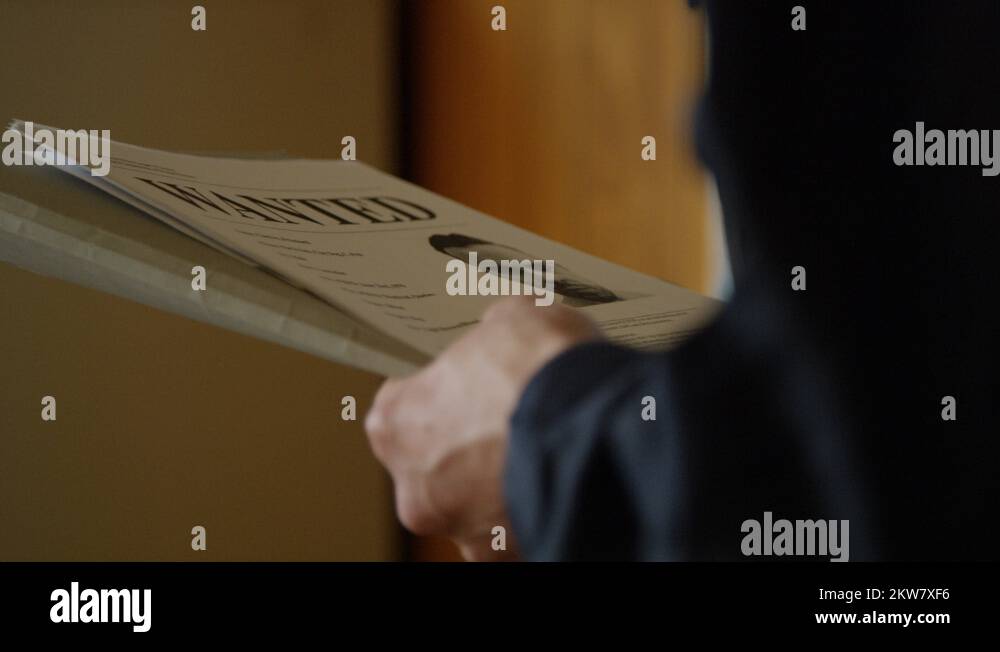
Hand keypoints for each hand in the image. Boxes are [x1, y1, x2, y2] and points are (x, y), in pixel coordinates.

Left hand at [364, 296, 601, 559]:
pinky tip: (559, 481)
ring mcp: (460, 526)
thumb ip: (495, 332)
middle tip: (511, 418)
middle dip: (468, 444)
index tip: (470, 383)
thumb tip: (506, 330)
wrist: (601, 427)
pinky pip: (512, 531)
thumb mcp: (515, 317)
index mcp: (396, 423)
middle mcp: (415, 486)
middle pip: (434, 462)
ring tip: (543, 450)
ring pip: (472, 504)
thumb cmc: (542, 369)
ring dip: (499, 482)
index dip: (442, 390)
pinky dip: (530, 510)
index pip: (404, 404)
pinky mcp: (504, 552)